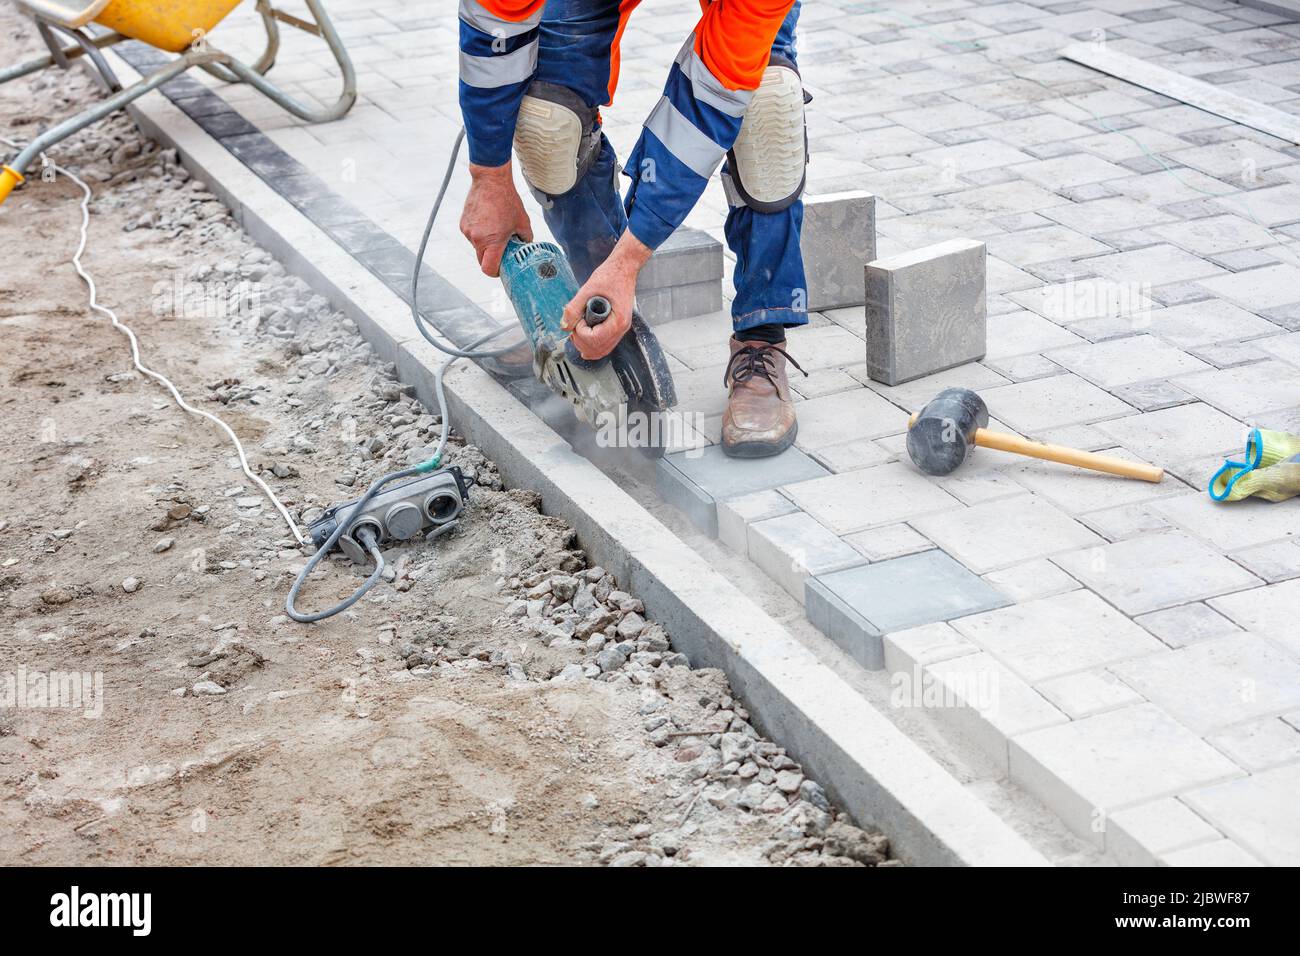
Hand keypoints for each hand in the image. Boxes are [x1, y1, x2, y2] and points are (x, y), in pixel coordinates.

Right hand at [460, 161, 532, 276]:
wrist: (490, 180)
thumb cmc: (507, 200)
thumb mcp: (523, 221)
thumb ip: (525, 238)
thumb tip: (526, 246)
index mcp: (492, 241)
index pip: (488, 269)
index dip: (496, 272)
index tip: (502, 269)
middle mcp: (477, 238)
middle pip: (482, 260)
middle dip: (491, 259)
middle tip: (502, 251)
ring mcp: (468, 231)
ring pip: (477, 247)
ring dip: (486, 245)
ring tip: (496, 230)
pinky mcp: (463, 223)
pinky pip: (472, 236)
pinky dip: (480, 234)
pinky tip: (488, 223)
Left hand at [561, 232, 652, 359]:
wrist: (624, 268)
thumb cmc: (611, 275)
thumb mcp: (588, 289)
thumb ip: (574, 308)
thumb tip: (564, 325)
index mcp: (617, 320)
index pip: (595, 339)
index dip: (581, 333)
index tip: (578, 321)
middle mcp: (621, 328)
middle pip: (598, 349)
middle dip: (581, 341)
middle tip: (574, 327)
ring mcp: (621, 329)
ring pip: (602, 350)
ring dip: (586, 345)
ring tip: (577, 332)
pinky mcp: (617, 326)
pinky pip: (605, 344)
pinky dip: (593, 345)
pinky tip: (584, 339)